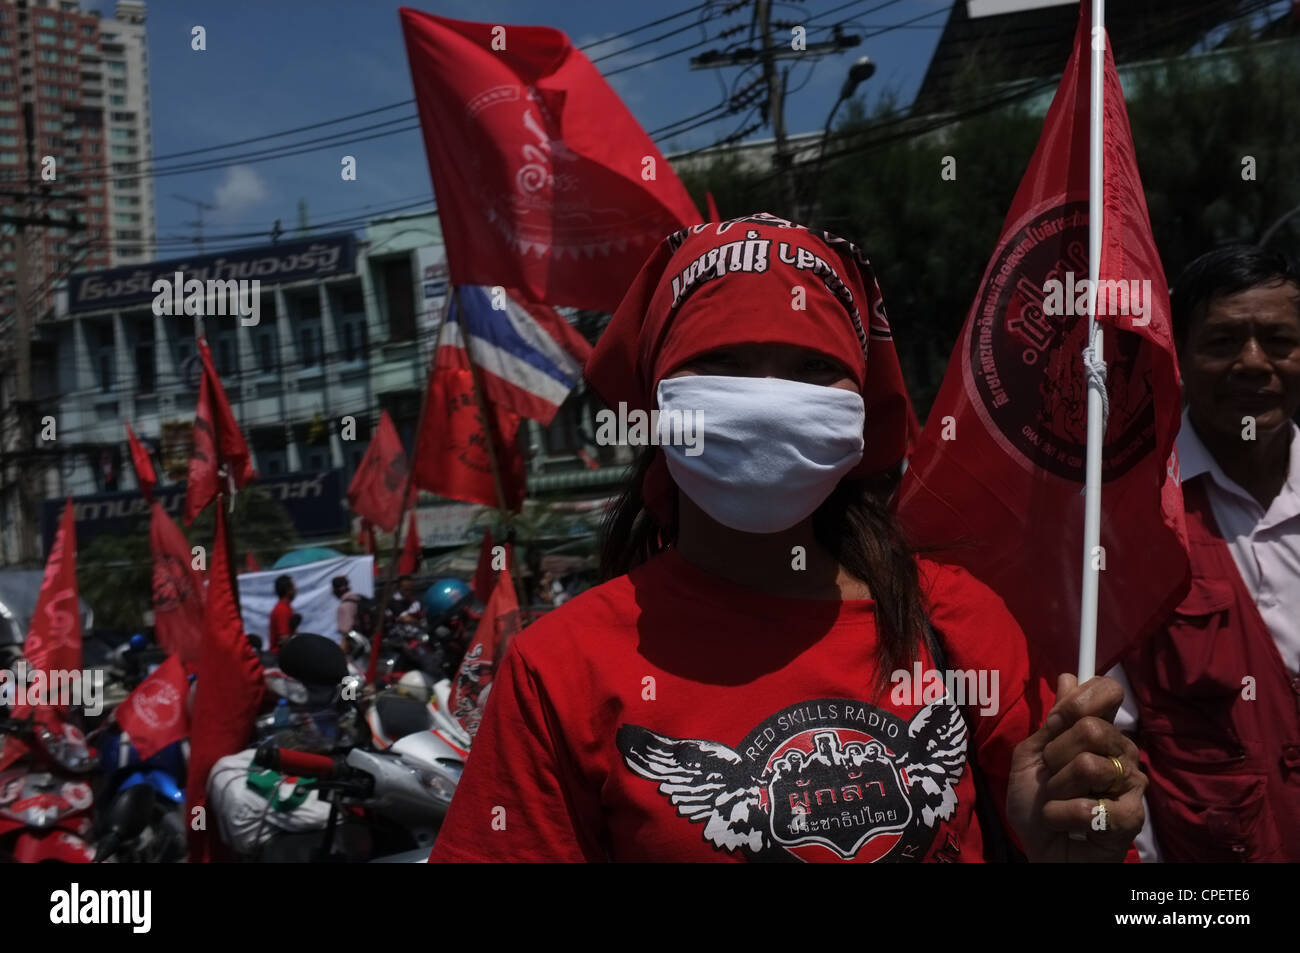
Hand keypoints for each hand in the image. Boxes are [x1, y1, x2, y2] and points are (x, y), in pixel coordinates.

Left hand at [1006, 674, 1145, 861]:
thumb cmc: (1036, 804)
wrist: (1040, 848)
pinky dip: (1064, 815)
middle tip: (1052, 776)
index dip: (1077, 702)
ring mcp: (1131, 783)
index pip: (1107, 691)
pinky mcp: (1132, 816)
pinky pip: (1091, 805)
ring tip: (1058, 801)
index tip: (1054, 724)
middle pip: (1091, 727)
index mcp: (1099, 732)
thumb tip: (1069, 677)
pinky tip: (1066, 822)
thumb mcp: (1031, 756)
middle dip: (1055, 755)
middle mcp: (1121, 751)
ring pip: (1089, 765)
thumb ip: (1051, 722)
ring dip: (1057, 789)